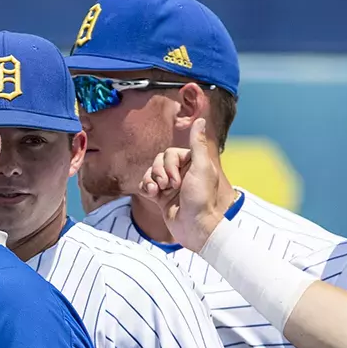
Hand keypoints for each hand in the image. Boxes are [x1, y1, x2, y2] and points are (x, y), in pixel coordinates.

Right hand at [137, 117, 230, 252]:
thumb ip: (198, 143)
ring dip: (151, 180)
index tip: (178, 181)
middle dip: (160, 173)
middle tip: (170, 187)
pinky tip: (151, 195)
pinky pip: (145, 184)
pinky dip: (145, 188)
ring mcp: (170, 185)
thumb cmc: (200, 198)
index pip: (170, 153)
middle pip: (158, 161)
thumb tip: (200, 119)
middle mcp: (181, 172)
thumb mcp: (201, 167)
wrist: (194, 227)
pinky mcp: (161, 197)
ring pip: (150, 172)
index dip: (169, 165)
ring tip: (158, 191)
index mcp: (192, 163)